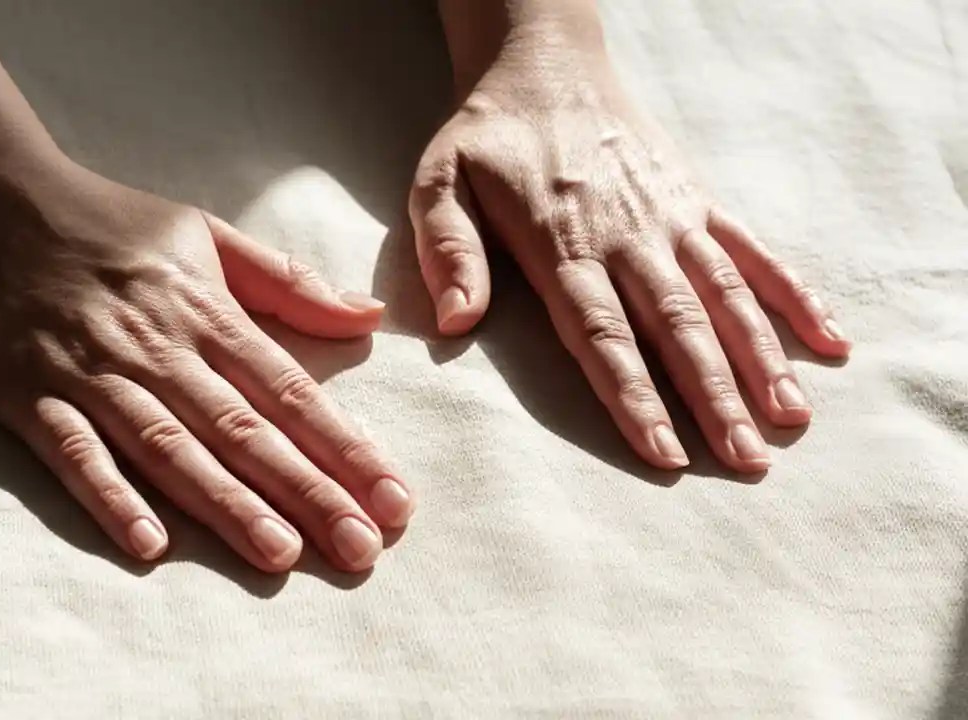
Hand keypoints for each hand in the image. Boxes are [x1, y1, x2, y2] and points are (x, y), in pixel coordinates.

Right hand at [0, 158, 413, 571]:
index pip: (289, 390)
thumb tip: (370, 317)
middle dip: (306, 491)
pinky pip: (73, 452)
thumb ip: (288, 282)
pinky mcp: (30, 395)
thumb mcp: (207, 233)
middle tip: (360, 550)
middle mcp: (158, 347)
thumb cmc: (109, 221)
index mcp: (205, 311)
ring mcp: (93, 373)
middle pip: (242, 429)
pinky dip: (110, 496)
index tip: (393, 499)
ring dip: (226, 503)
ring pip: (169, 446)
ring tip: (279, 555)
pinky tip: (149, 545)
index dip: (345, 448)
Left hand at [409, 47, 850, 472]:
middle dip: (713, 398)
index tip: (666, 454)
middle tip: (746, 461)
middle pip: (676, 328)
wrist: (544, 67)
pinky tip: (828, 340)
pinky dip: (793, 294)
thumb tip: (457, 321)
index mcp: (560, 244)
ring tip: (789, 418)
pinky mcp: (698, 199)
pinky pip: (753, 251)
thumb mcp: (438, 184)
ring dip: (760, 358)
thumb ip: (449, 251)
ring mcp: (671, 217)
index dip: (635, 396)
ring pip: (724, 295)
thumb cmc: (486, 138)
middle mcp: (626, 236)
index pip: (603, 335)